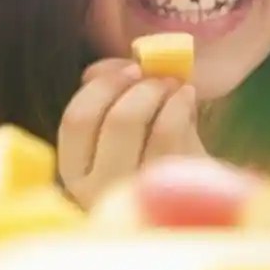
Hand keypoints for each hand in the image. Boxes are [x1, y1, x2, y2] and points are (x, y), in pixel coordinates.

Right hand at [57, 58, 205, 208]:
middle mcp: (98, 192)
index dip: (102, 87)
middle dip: (140, 86)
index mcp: (76, 173)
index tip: (132, 68)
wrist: (194, 200)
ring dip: (160, 91)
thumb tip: (94, 71)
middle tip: (159, 77)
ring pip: (143, 126)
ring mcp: (135, 197)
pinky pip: (170, 134)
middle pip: (115, 120)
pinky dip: (180, 103)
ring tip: (175, 85)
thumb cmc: (153, 154)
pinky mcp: (170, 193)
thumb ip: (107, 94)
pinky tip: (187, 96)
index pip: (75, 121)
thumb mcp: (127, 127)